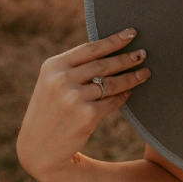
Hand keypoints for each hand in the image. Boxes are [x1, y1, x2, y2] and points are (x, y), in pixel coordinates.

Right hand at [16, 29, 150, 181]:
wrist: (37, 149)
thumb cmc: (50, 110)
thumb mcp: (52, 83)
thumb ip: (74, 67)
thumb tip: (110, 49)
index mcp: (53, 66)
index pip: (90, 48)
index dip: (114, 40)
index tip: (132, 33)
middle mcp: (62, 80)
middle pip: (103, 64)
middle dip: (127, 58)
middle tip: (144, 53)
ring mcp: (74, 98)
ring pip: (111, 83)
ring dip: (132, 77)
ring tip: (145, 72)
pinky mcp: (86, 116)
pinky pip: (112, 101)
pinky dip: (124, 96)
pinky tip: (130, 92)